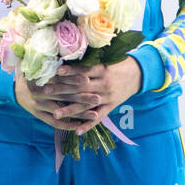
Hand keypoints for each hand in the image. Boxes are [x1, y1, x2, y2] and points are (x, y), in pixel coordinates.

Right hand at [14, 70, 101, 130]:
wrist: (16, 89)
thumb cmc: (33, 74)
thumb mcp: (39, 65)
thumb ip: (54, 64)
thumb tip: (73, 56)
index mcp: (39, 78)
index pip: (59, 79)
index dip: (73, 79)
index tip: (88, 79)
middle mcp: (38, 92)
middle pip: (64, 95)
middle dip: (82, 97)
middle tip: (98, 98)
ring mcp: (38, 105)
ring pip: (61, 111)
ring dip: (79, 114)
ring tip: (94, 115)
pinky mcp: (37, 115)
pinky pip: (53, 123)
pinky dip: (66, 125)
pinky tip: (79, 126)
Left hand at [15, 58, 140, 134]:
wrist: (139, 74)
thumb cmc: (118, 63)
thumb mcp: (107, 58)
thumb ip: (90, 60)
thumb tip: (69, 54)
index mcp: (102, 70)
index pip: (84, 71)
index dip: (70, 71)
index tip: (55, 71)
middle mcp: (104, 84)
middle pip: (80, 88)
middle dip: (62, 90)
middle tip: (45, 92)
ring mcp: (107, 97)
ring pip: (87, 105)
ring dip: (70, 110)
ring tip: (55, 114)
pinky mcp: (111, 107)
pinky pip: (99, 118)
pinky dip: (88, 125)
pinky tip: (77, 131)